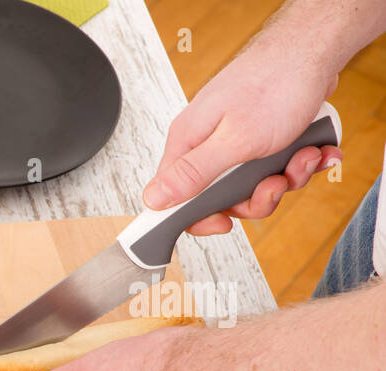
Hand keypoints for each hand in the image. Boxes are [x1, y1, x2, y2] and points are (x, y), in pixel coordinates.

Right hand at [144, 42, 341, 235]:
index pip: (175, 198)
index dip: (199, 217)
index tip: (224, 223)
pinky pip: (274, 166)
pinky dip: (299, 162)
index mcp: (190, 143)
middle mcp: (208, 142)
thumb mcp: (233, 139)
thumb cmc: (274, 83)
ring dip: (286, 177)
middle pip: (222, 197)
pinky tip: (314, 149)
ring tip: (303, 155)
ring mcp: (235, 139)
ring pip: (254, 184)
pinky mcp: (261, 136)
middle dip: (257, 196)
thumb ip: (193, 173)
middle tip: (276, 182)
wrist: (313, 49)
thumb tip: (153, 199)